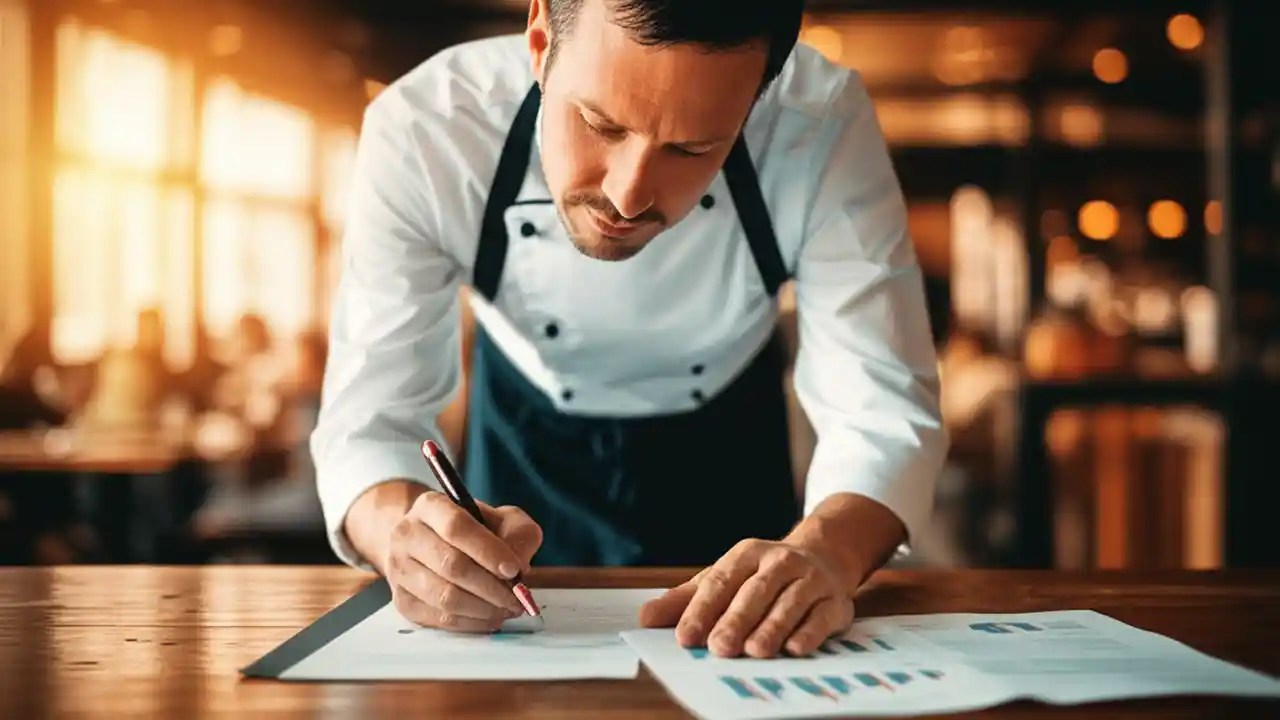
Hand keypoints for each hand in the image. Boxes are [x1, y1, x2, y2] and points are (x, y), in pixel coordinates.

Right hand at [385, 490, 541, 632]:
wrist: (431, 543)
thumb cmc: (473, 532)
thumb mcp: (501, 519)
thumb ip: (517, 534)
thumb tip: (518, 566)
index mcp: (430, 506)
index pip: (456, 527)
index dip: (488, 551)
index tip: (514, 570)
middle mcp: (406, 535)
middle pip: (450, 565)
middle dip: (491, 587)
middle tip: (517, 597)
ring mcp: (399, 569)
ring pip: (444, 596)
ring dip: (483, 608)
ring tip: (507, 609)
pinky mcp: (401, 600)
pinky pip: (439, 618)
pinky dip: (471, 623)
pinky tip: (489, 617)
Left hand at [638, 539, 854, 657]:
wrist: (823, 558)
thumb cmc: (761, 577)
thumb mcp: (724, 580)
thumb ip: (686, 600)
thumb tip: (645, 618)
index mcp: (747, 555)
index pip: (720, 582)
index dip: (701, 609)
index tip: (684, 637)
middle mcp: (780, 562)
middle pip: (755, 592)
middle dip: (736, 620)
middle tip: (719, 648)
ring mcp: (810, 579)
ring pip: (789, 603)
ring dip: (772, 627)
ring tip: (755, 651)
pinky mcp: (834, 601)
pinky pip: (821, 616)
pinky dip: (809, 632)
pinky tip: (795, 648)